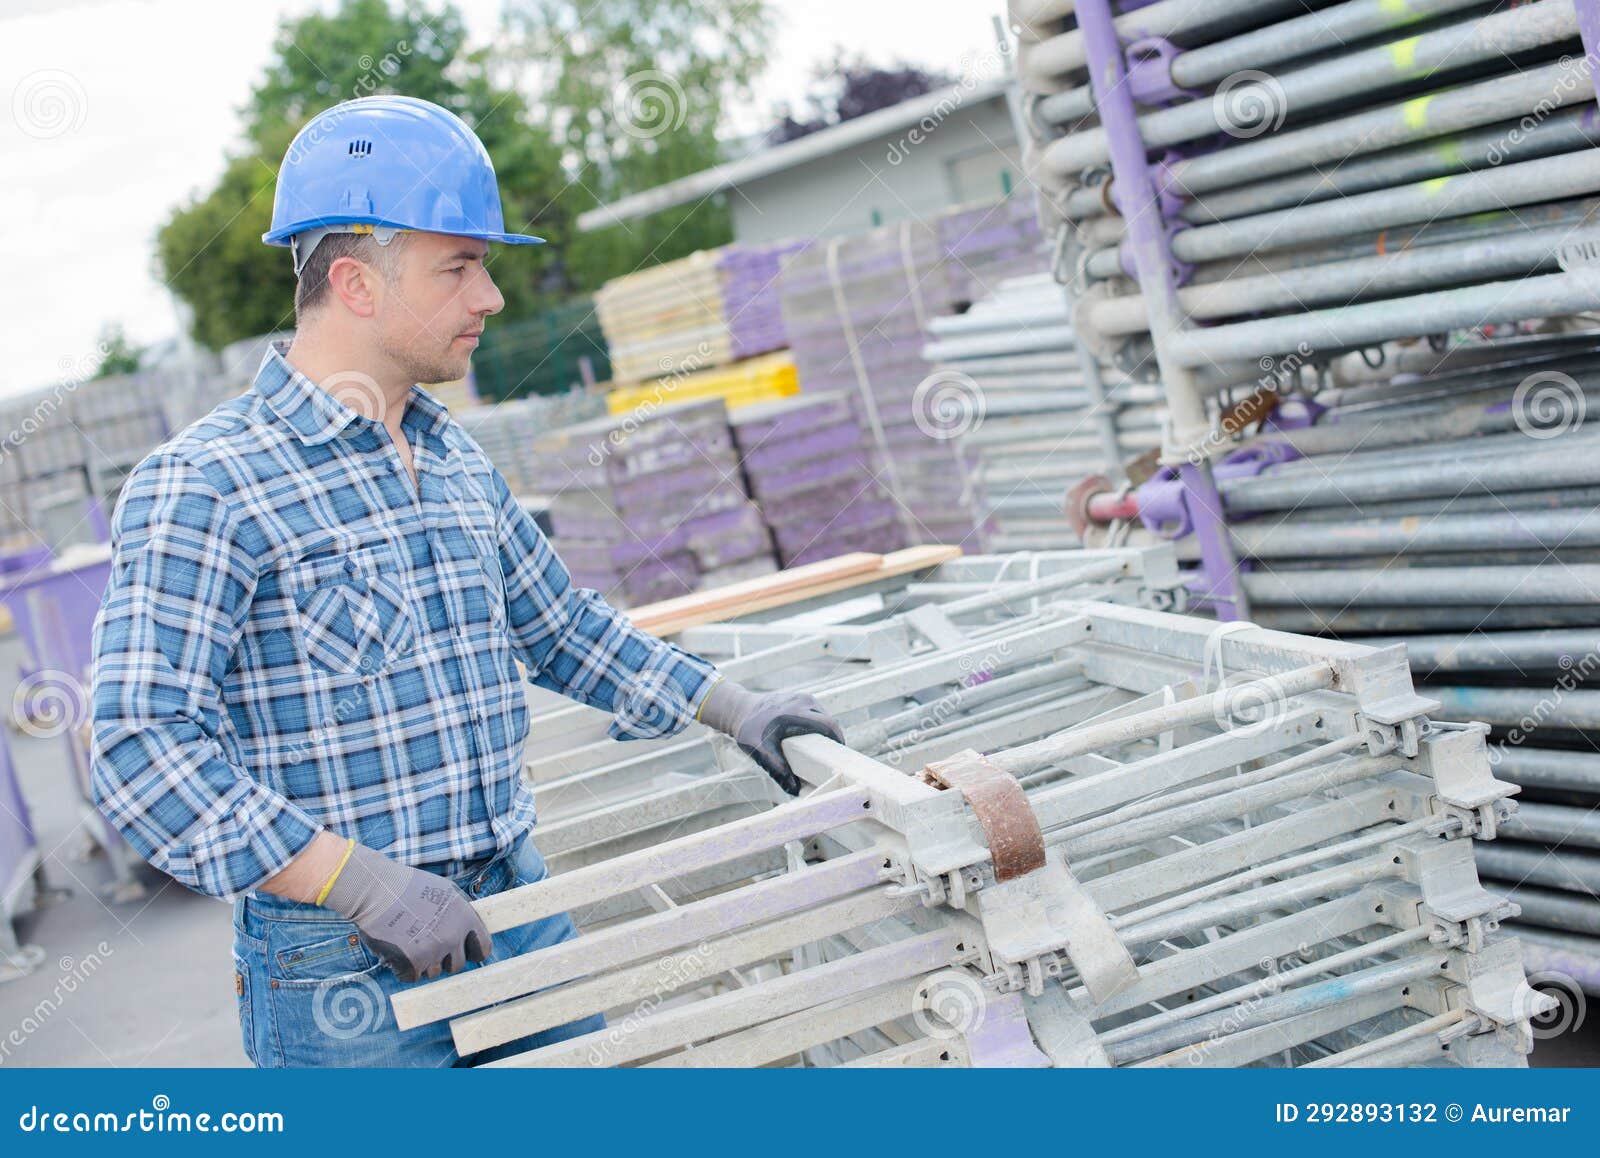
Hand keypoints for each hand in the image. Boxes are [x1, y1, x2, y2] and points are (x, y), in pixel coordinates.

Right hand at [321, 842, 492, 981]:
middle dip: (443, 959)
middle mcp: (453, 937)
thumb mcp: (446, 890)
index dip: (472, 952)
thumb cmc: (409, 886)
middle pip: (456, 965)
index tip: (463, 952)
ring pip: (433, 972)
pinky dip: (403, 968)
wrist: (377, 889)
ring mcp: (433, 951)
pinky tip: (396, 949)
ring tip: (408, 940)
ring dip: (422, 962)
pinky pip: (412, 976)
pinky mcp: (412, 963)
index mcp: (466, 917)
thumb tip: (470, 930)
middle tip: (426, 944)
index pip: (482, 949)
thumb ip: (461, 912)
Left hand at [698, 678, 844, 794]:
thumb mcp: (760, 751)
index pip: (828, 725)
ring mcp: (802, 697)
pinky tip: (815, 739)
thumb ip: (777, 769)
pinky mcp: (801, 698)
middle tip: (833, 757)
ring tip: (824, 750)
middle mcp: (802, 701)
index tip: (840, 756)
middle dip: (834, 739)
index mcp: (795, 713)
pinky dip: (819, 725)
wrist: (739, 709)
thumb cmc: (749, 730)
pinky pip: (817, 713)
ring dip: (827, 732)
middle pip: (830, 722)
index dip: (838, 740)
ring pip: (824, 717)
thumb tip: (794, 789)